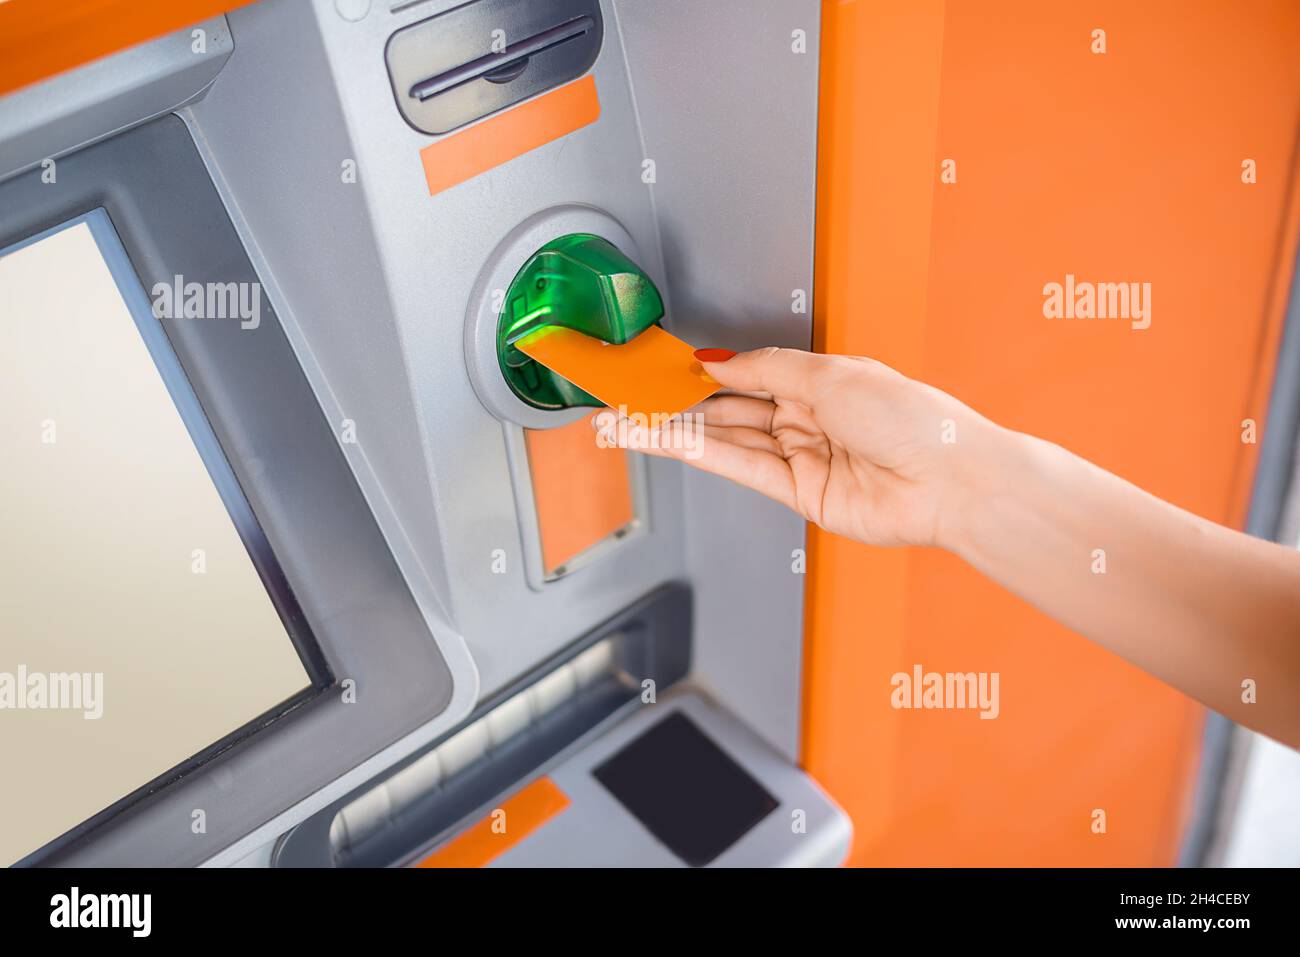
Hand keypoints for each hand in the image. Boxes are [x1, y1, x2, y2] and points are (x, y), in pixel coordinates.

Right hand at [593, 347, 1005, 548]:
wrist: (952, 480)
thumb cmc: (913, 419)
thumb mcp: (831, 374)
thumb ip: (766, 369)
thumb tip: (720, 361)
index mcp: (820, 381)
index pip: (747, 373)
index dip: (702, 371)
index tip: (659, 366)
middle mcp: (808, 419)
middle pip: (729, 409)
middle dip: (677, 404)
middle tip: (627, 398)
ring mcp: (802, 457)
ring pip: (726, 440)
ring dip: (674, 431)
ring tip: (626, 423)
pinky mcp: (800, 494)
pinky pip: (741, 467)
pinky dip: (701, 453)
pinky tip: (666, 440)